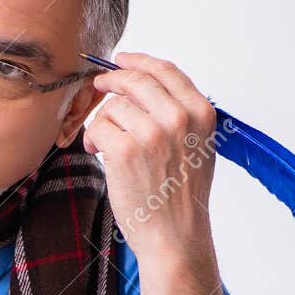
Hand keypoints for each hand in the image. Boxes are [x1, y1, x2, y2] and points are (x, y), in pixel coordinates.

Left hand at [82, 52, 218, 263]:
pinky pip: (98, 126)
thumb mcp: (197, 146)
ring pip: (113, 106)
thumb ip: (179, 113)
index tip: (122, 59)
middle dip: (111, 81)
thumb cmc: (181, 195)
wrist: (174, 234)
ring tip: (104, 142)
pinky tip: (98, 152)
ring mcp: (152, 133)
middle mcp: (179, 119)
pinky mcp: (125, 150)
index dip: (139, 61)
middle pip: (135, 80)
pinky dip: (93, 138)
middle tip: (99, 87)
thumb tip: (145, 84)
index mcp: (201, 113)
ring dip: (102, 121)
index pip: (166, 71)